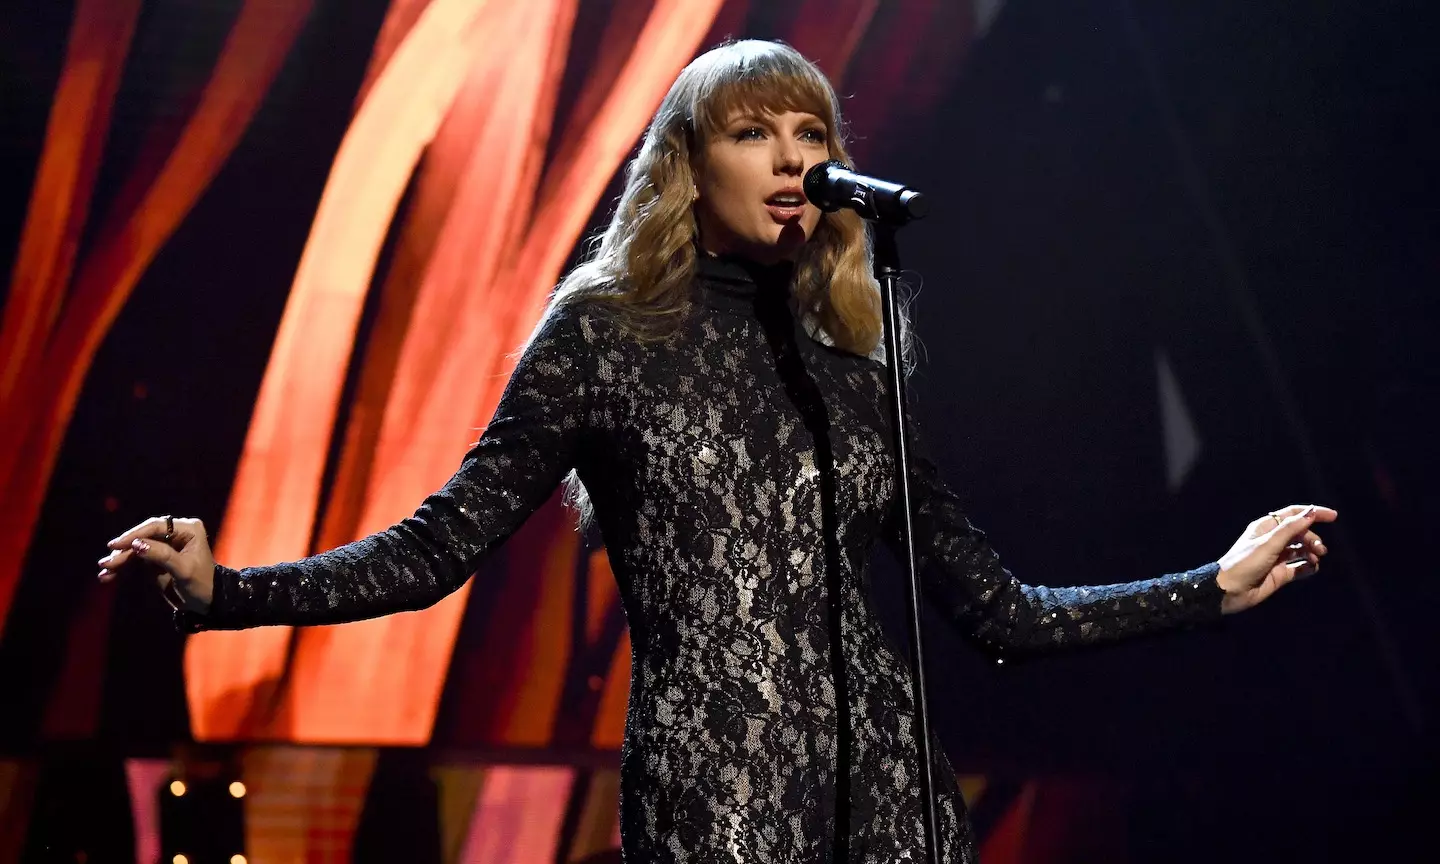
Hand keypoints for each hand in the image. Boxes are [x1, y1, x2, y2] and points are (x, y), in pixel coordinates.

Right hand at [98, 515, 215, 613]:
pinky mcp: (155, 556)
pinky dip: (122, 567)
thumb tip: (137, 544)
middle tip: (106, 563)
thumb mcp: (184, 571)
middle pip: (143, 536)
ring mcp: (164, 543)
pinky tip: (108, 576)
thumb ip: (162, 555)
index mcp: (188, 529)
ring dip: (119, 559)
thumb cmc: (201, 584)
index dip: (135, 535)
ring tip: (104, 571)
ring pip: (136, 547)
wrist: (205, 602)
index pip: (157, 526)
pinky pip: (135, 558)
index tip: (116, 546)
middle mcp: (176, 532)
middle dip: (124, 550)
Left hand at [1216, 504, 1336, 613]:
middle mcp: (1272, 540)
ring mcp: (1277, 558)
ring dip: (1312, 551)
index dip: (1312, 513)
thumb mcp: (1268, 543)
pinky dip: (1309, 566)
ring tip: (1316, 557)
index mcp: (1266, 527)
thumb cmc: (1245, 563)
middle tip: (1320, 548)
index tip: (1333, 516)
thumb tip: (1311, 512)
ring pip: (1302, 550)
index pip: (1293, 515)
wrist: (1228, 591)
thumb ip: (1290, 528)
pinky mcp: (1280, 574)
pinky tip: (1312, 567)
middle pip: (1300, 533)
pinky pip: (1300, 567)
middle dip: (1312, 538)